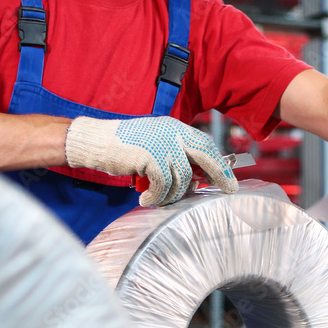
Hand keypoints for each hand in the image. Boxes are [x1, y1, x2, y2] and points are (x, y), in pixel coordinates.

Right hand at [65, 116, 237, 205]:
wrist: (97, 142)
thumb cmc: (124, 148)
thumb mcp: (154, 146)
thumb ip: (175, 156)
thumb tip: (197, 178)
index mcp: (175, 128)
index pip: (205, 144)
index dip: (219, 162)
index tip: (228, 177)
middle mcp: (172, 132)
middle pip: (205, 155)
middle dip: (220, 174)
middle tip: (230, 189)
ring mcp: (163, 143)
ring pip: (181, 179)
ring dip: (170, 196)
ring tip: (156, 200)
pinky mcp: (151, 157)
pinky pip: (164, 186)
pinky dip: (155, 197)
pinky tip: (145, 200)